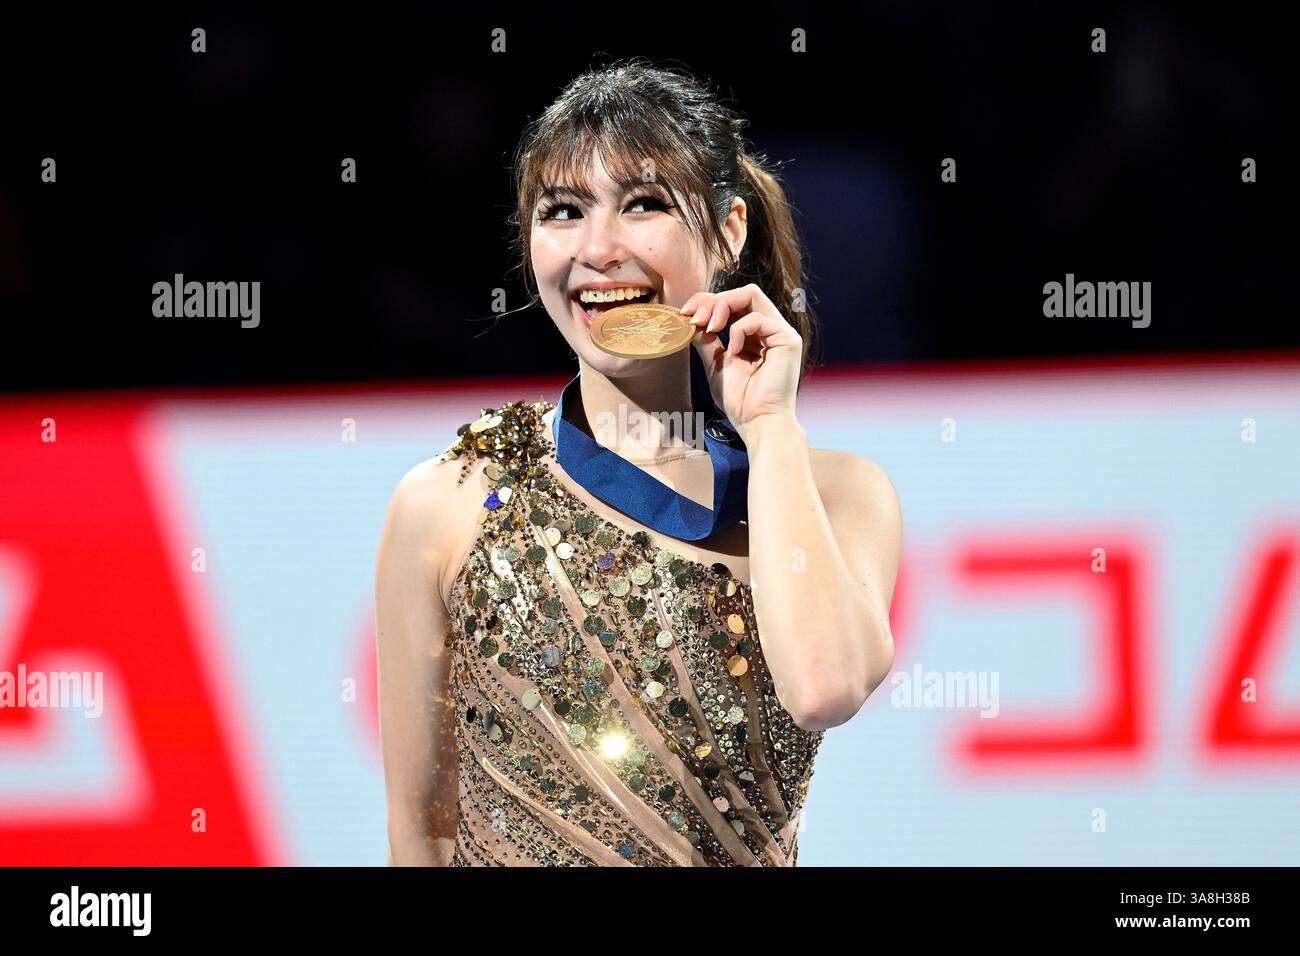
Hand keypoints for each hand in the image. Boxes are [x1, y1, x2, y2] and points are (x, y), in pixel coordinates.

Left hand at [682, 283, 802, 441]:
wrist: (756, 422)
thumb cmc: (740, 400)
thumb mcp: (715, 363)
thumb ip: (707, 340)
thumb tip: (693, 319)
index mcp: (756, 335)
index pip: (735, 302)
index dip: (709, 301)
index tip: (687, 314)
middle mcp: (771, 329)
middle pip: (744, 293)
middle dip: (713, 299)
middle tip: (695, 317)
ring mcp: (781, 332)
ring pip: (751, 295)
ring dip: (722, 307)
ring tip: (710, 329)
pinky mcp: (788, 339)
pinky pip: (757, 318)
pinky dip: (737, 330)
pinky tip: (734, 351)